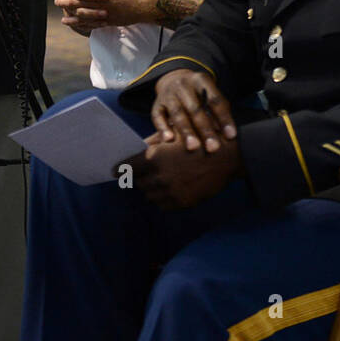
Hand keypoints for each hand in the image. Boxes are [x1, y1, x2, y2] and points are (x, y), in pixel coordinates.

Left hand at [55, 0, 153, 28]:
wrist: (146, 5)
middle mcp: (104, 0)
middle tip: (57, 0)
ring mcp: (106, 12)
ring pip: (83, 11)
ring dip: (70, 11)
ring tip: (61, 11)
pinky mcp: (108, 21)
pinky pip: (91, 23)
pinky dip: (79, 23)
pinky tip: (70, 22)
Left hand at [125, 132, 239, 209]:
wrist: (225, 158)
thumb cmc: (198, 141)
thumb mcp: (173, 136)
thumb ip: (152, 143)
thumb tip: (136, 150)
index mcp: (154, 159)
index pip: (127, 168)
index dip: (120, 169)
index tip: (114, 171)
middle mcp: (159, 177)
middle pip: (138, 183)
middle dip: (140, 177)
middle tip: (145, 173)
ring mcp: (170, 192)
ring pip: (149, 195)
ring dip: (151, 188)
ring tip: (161, 180)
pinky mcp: (181, 203)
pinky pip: (163, 204)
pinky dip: (163, 198)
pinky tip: (171, 188)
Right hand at [150, 69, 236, 152]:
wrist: (174, 80)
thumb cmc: (198, 95)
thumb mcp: (209, 94)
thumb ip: (218, 111)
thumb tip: (229, 135)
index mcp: (201, 80)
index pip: (214, 99)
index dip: (224, 118)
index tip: (231, 136)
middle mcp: (183, 85)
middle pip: (195, 108)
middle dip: (205, 129)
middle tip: (213, 147)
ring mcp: (168, 94)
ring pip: (177, 113)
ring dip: (186, 131)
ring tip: (194, 147)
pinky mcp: (157, 104)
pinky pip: (158, 116)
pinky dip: (163, 128)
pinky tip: (168, 140)